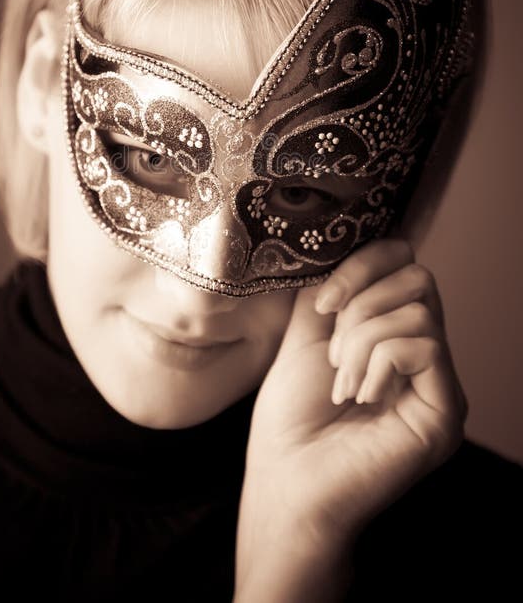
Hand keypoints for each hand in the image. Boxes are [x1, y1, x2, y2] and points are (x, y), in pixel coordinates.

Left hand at [235, 237, 467, 589]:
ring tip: (342, 383)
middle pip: (418, 277)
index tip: (322, 304)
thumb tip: (342, 250)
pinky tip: (361, 396)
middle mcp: (424, 356)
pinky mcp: (445, 411)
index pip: (403, 263)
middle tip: (333, 352)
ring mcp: (440, 384)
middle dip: (360, 304)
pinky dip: (380, 360)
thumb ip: (329, 291)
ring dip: (362, 339)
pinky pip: (424, 344)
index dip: (363, 265)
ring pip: (419, 310)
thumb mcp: (305, 337)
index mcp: (393, 335)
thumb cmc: (291, 420)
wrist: (287, 483)